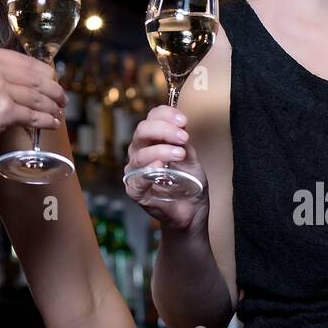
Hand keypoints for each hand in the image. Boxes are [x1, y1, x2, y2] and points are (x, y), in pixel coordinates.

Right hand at [0, 43, 66, 157]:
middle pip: (34, 77)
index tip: (53, 81)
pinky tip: (51, 123)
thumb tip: (28, 83)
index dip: (44, 73)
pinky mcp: (2, 108)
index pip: (24, 61)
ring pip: (36, 96)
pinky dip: (44, 120)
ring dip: (51, 107)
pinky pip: (31, 115)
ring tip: (59, 113)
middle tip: (62, 99)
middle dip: (53, 90)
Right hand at [123, 105, 208, 232]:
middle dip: (164, 130)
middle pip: (142, 130)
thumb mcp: (191, 159)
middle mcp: (140, 151)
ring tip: (180, 154)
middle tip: (183, 136)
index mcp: (152, 140)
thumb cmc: (189, 184)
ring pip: (140, 152)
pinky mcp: (135, 190)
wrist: (191, 212)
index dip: (166, 115)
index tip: (183, 121)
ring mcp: (136, 170)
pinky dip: (148, 169)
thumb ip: (184, 144)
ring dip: (161, 150)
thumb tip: (180, 128)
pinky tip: (159, 166)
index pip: (151, 118)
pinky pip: (137, 177)